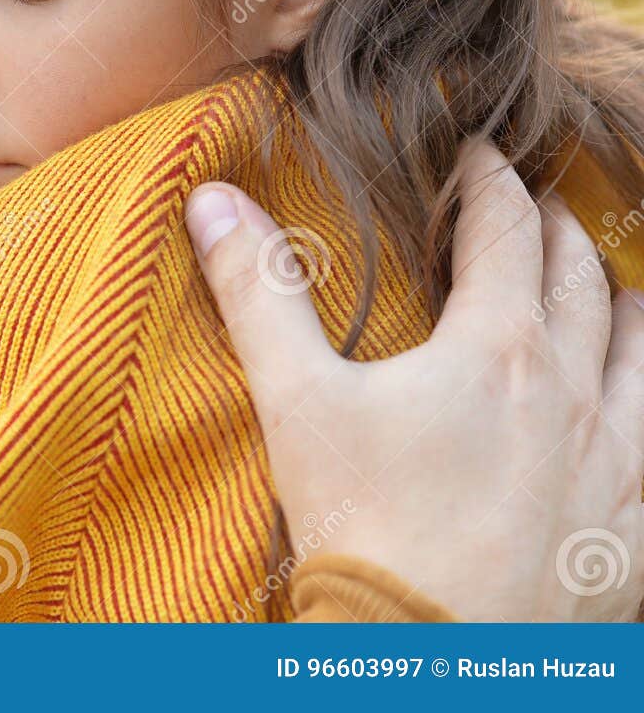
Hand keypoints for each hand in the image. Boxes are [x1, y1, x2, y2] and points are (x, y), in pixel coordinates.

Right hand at [185, 140, 643, 621]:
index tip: (479, 152)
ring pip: (643, 350)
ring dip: (620, 302)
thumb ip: (258, 292)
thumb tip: (213, 199)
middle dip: (553, 228)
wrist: (427, 662)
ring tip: (604, 286)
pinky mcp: (634, 528)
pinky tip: (628, 408)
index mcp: (494, 348)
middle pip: (581, 276)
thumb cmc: (361, 527)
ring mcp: (617, 462)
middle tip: (530, 206)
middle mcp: (572, 391)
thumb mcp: (294, 401)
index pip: (505, 228)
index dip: (490, 178)